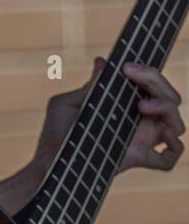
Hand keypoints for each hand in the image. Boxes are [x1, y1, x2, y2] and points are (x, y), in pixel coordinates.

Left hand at [33, 57, 184, 174]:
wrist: (48, 161)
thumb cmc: (55, 132)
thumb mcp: (67, 103)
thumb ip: (90, 86)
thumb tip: (102, 62)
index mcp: (126, 103)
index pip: (151, 83)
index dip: (148, 72)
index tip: (127, 67)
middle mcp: (138, 120)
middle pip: (170, 97)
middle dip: (158, 81)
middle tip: (132, 75)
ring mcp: (140, 139)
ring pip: (176, 122)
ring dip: (166, 107)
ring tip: (142, 106)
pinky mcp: (137, 158)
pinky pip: (169, 158)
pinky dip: (176, 148)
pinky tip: (164, 137)